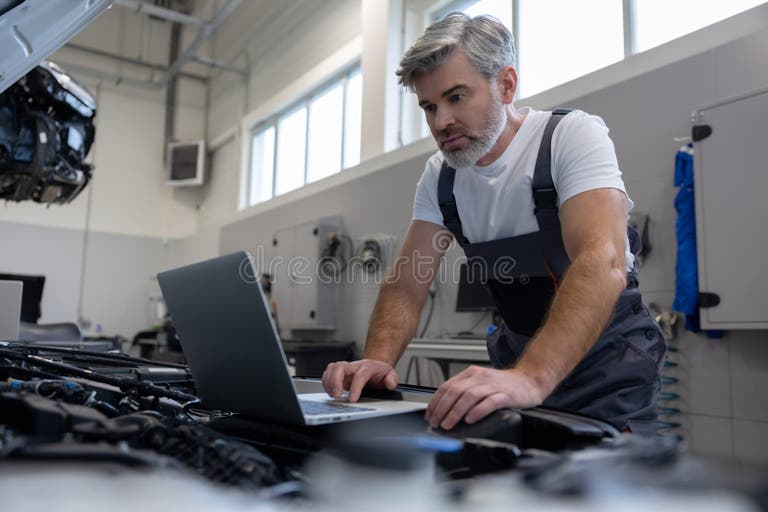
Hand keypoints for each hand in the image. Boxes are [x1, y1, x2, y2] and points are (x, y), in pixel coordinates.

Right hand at [322, 359, 398, 401]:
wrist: (375, 365)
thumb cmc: (380, 372)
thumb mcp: (391, 375)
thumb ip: (392, 379)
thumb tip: (390, 384)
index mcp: (368, 367)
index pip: (360, 375)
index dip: (355, 387)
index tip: (352, 399)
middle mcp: (355, 366)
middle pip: (340, 367)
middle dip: (336, 382)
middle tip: (337, 396)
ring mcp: (346, 368)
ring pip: (332, 368)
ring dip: (329, 382)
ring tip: (333, 395)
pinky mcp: (339, 372)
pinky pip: (328, 372)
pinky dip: (326, 382)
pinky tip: (330, 392)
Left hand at [426, 365, 543, 429]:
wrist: (530, 380)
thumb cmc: (504, 385)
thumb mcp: (480, 383)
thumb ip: (464, 392)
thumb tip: (444, 409)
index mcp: (471, 374)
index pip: (447, 386)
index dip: (436, 402)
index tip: (430, 415)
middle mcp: (480, 377)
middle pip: (455, 392)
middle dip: (442, 409)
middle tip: (435, 423)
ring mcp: (492, 385)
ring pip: (468, 397)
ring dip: (455, 412)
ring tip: (448, 424)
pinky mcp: (505, 395)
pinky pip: (488, 402)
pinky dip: (477, 411)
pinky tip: (469, 420)